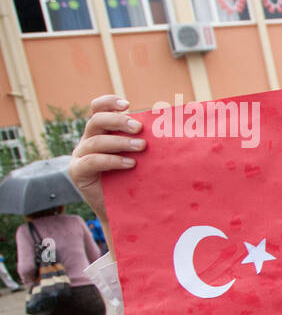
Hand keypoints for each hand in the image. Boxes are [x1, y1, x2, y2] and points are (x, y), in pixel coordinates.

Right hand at [69, 95, 145, 245]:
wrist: (126, 211)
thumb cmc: (139, 180)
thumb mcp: (142, 156)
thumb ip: (146, 139)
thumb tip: (172, 120)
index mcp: (102, 132)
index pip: (97, 109)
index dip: (108, 102)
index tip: (127, 104)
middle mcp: (88, 141)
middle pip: (96, 121)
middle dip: (118, 121)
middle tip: (139, 128)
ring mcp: (80, 156)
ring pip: (95, 141)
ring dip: (120, 142)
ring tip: (141, 147)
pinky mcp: (77, 172)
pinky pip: (91, 161)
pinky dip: (112, 160)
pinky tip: (129, 163)